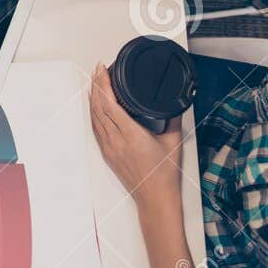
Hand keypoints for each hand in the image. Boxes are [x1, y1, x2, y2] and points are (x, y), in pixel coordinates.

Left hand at [90, 63, 183, 205]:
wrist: (155, 197)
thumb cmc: (164, 174)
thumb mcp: (174, 141)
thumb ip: (174, 118)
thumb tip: (175, 101)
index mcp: (131, 135)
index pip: (110, 104)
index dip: (103, 85)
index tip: (102, 70)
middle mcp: (116, 140)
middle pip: (98, 107)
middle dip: (96, 85)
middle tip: (97, 69)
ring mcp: (109, 147)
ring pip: (94, 117)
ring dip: (93, 98)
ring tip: (94, 81)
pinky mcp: (107, 154)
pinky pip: (96, 128)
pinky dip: (93, 113)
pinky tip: (95, 105)